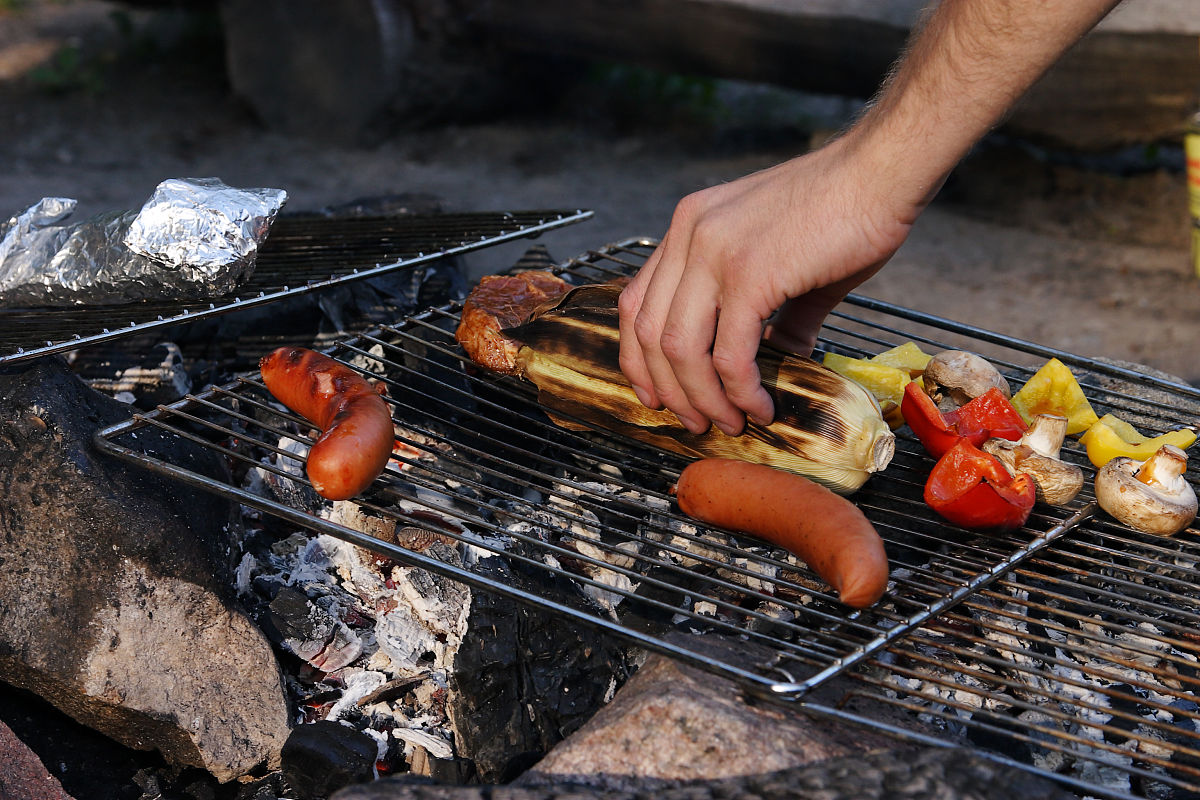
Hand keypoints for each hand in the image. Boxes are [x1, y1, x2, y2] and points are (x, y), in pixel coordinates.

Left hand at [617, 138, 916, 436]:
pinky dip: (740, 391)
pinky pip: (730, 353)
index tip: (656, 393)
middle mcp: (689, 234)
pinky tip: (760, 406)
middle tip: (694, 422)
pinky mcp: (750, 274)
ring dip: (702, 399)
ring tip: (729, 422)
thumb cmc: (845, 207)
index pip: (636, 301)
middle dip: (668, 389)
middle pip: (649, 332)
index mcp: (688, 225)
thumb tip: (781, 352)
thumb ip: (773, 309)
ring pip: (681, 349)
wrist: (882, 171)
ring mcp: (715, 253)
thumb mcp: (784, 258)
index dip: (639, 357)